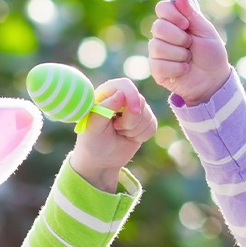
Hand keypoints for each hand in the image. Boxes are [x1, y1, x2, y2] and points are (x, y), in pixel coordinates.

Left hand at [67, 77, 157, 192]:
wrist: (100, 161)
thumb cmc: (92, 142)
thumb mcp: (93, 127)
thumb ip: (105, 109)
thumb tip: (121, 94)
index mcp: (106, 94)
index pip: (124, 85)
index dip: (132, 96)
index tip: (134, 110)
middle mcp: (122, 98)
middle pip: (140, 101)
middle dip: (130, 121)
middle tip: (116, 129)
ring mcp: (134, 109)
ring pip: (147, 115)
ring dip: (134, 130)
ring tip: (120, 133)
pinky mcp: (144, 121)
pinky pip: (152, 125)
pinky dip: (142, 136)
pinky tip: (129, 138)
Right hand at [148, 0, 230, 105]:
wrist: (213, 80)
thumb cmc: (211, 54)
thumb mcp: (206, 31)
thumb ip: (192, 14)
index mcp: (175, 21)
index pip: (162, 8)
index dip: (172, 14)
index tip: (186, 24)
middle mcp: (163, 34)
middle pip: (157, 27)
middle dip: (178, 37)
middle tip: (190, 44)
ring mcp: (158, 52)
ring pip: (157, 46)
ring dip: (179, 54)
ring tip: (188, 59)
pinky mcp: (156, 69)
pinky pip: (158, 64)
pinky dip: (176, 68)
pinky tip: (184, 69)